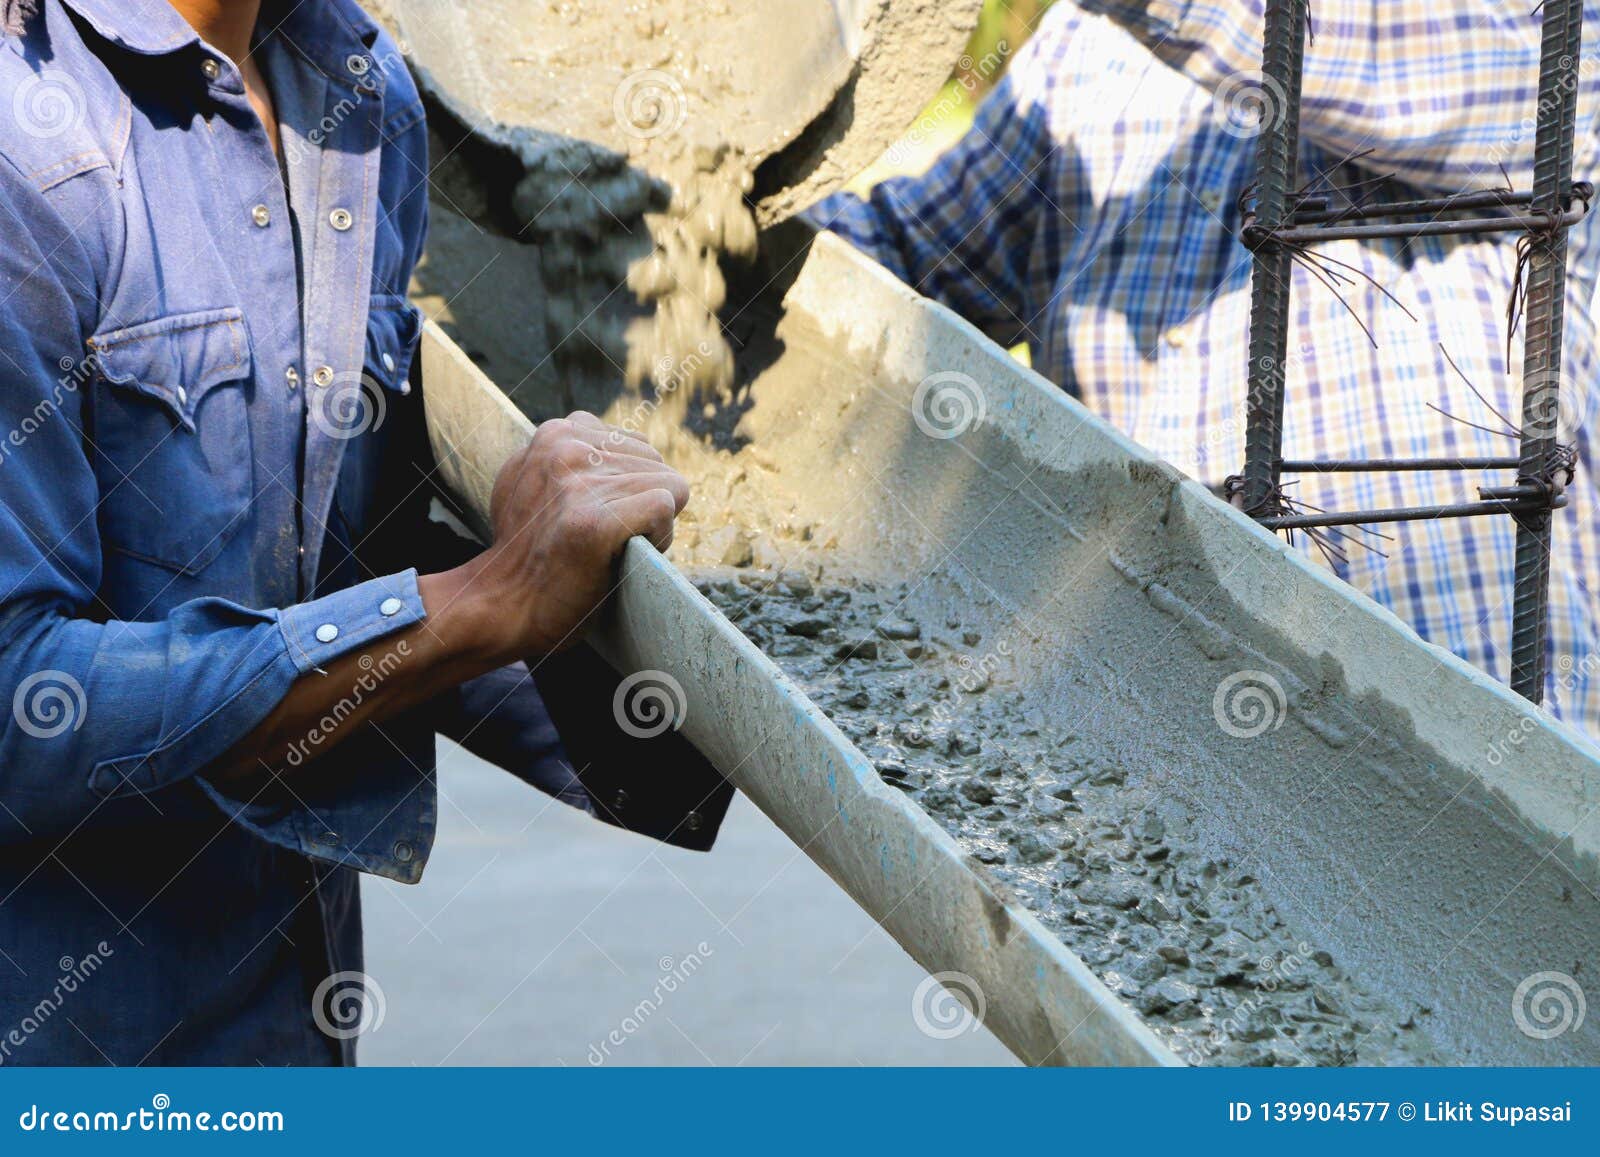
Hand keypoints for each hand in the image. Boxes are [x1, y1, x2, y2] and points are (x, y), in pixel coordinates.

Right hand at [452, 411, 689, 659]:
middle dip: (643, 502)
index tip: (595, 515)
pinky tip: (622, 555)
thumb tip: (615, 441)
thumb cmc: (526, 550)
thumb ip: (568, 455)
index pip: (636, 445)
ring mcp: (581, 485)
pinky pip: (665, 506)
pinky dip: (659, 537)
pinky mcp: (595, 522)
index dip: (629, 487)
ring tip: (608, 548)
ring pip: (668, 486)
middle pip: (657, 464)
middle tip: (604, 538)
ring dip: (652, 524)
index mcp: (556, 433)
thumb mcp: (531, 480)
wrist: (504, 605)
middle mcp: (568, 449)